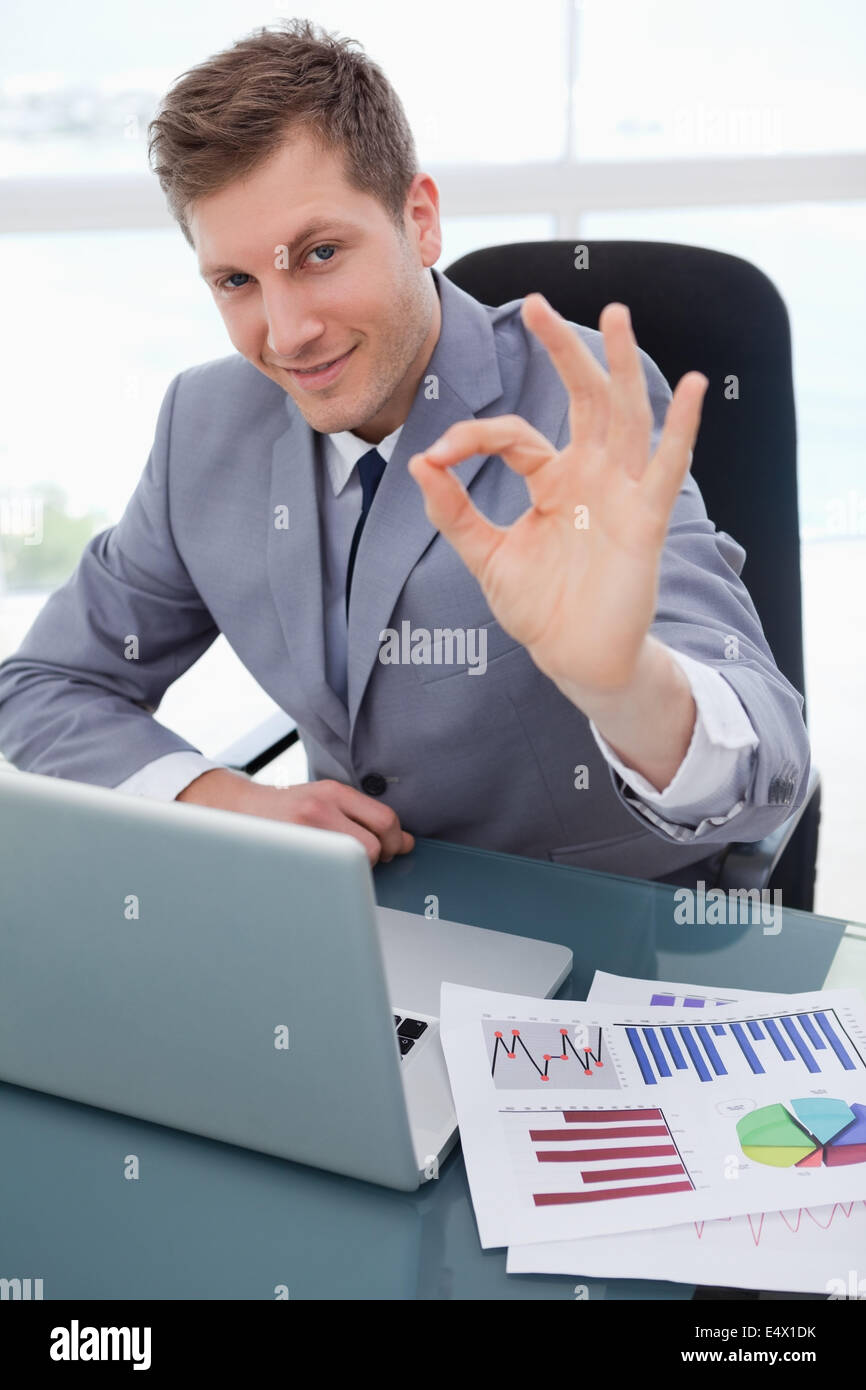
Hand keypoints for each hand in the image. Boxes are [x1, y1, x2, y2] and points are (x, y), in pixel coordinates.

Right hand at [176, 769, 413, 864]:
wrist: (238, 811)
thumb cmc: (286, 808)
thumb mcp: (324, 799)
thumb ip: (363, 816)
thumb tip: (405, 841)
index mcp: (332, 792)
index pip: (385, 818)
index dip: (395, 840)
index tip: (393, 848)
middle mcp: (318, 808)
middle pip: (373, 846)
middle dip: (377, 858)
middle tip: (367, 860)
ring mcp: (303, 833)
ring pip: (354, 864)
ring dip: (355, 870)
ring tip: (341, 865)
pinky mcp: (290, 854)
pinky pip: (329, 877)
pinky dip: (334, 880)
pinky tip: (325, 874)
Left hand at [407, 298, 707, 703]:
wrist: (574, 660)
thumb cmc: (540, 609)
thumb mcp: (486, 555)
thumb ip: (455, 511)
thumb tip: (418, 462)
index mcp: (553, 481)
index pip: (514, 437)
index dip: (472, 437)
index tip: (436, 455)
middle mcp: (591, 477)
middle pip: (582, 399)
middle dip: (564, 352)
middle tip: (538, 304)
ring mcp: (622, 494)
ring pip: (626, 416)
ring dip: (621, 366)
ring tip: (616, 315)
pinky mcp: (645, 521)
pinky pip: (667, 468)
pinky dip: (682, 429)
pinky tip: (693, 388)